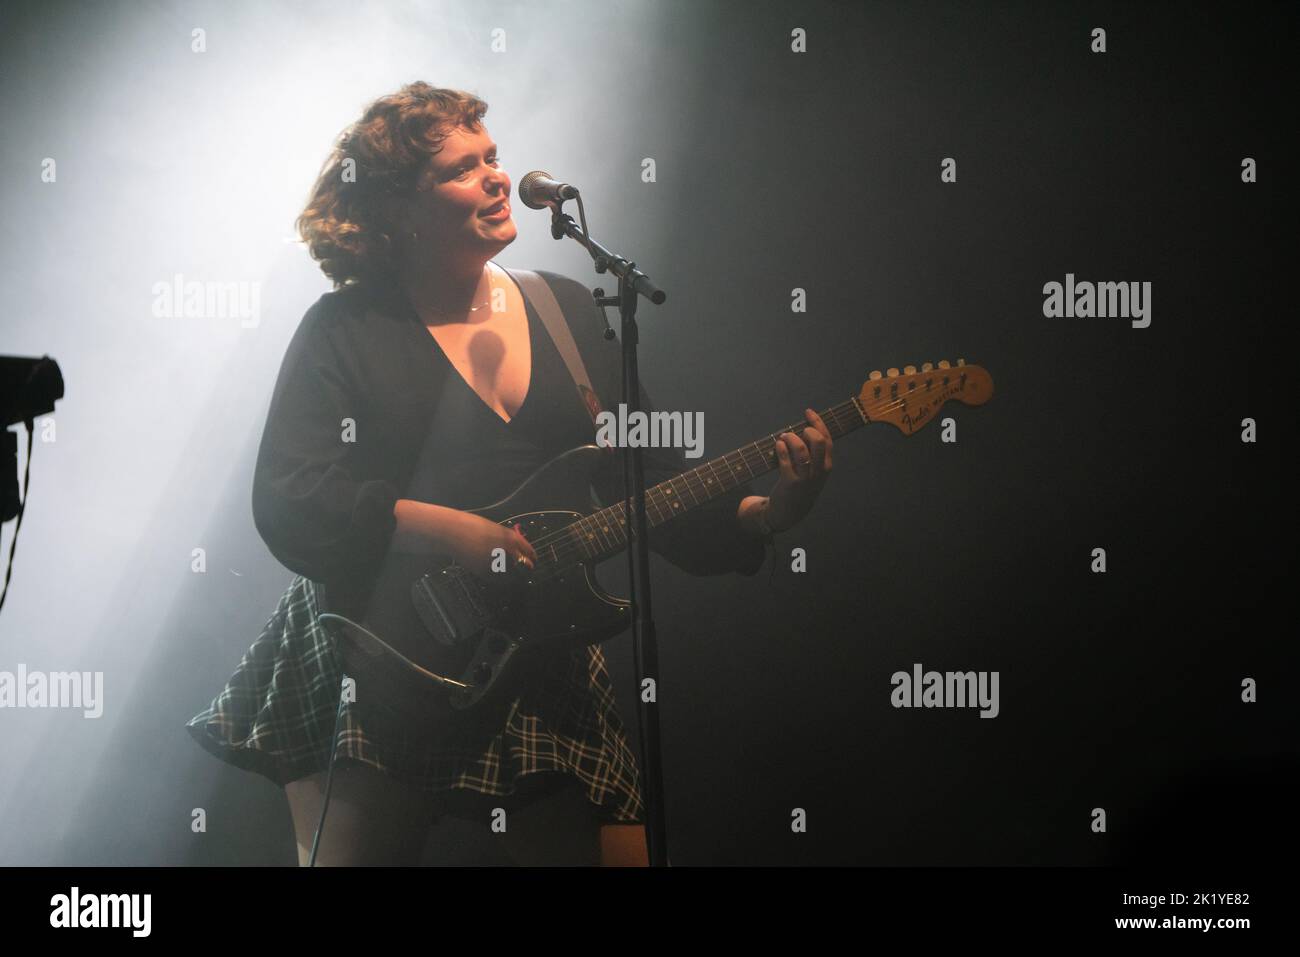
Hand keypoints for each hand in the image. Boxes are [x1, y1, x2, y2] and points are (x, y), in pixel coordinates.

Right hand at [444, 511, 537, 576]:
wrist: (453, 531)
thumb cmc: (472, 527)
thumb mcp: (495, 529)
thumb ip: (508, 540)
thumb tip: (519, 550)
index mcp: (512, 538)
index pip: (531, 553)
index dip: (532, 559)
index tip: (531, 563)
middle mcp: (508, 551)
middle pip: (526, 567)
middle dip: (525, 571)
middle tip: (523, 573)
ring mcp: (497, 562)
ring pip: (512, 576)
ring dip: (511, 576)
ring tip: (503, 571)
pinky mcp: (485, 572)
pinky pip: (497, 580)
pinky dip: (497, 579)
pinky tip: (493, 573)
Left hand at [767, 408, 832, 531]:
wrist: (791, 512)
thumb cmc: (802, 485)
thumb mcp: (815, 471)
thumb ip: (814, 453)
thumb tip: (806, 427)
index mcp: (826, 465)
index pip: (827, 439)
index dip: (818, 422)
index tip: (808, 412)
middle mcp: (818, 471)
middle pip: (817, 441)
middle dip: (806, 430)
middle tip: (796, 431)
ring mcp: (805, 477)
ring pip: (800, 449)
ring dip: (790, 437)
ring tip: (784, 437)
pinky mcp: (790, 482)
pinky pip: (785, 460)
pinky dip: (781, 448)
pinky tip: (778, 445)